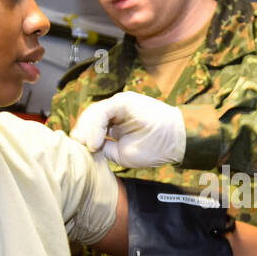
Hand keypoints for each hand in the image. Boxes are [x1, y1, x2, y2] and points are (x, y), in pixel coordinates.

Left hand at [69, 91, 185, 167]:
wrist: (177, 140)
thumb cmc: (155, 148)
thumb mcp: (123, 154)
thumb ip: (106, 148)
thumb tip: (88, 146)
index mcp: (115, 123)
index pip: (92, 127)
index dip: (84, 137)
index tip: (81, 151)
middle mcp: (116, 111)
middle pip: (90, 118)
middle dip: (82, 132)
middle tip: (79, 147)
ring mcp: (120, 104)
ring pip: (93, 113)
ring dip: (87, 130)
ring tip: (89, 146)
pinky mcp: (124, 101)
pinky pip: (102, 111)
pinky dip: (95, 126)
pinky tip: (95, 142)